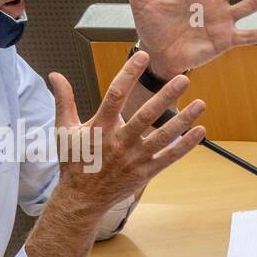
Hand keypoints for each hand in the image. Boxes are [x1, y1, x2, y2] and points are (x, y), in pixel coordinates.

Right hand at [47, 51, 205, 218]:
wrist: (81, 199)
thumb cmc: (73, 162)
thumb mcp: (64, 130)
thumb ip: (64, 100)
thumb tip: (55, 75)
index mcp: (99, 128)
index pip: (115, 95)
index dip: (128, 74)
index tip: (142, 57)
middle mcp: (119, 142)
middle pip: (145, 115)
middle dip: (166, 96)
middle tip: (183, 79)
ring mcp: (134, 158)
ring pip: (163, 136)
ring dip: (183, 120)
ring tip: (201, 103)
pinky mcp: (145, 172)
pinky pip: (168, 157)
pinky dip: (185, 145)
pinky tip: (199, 131)